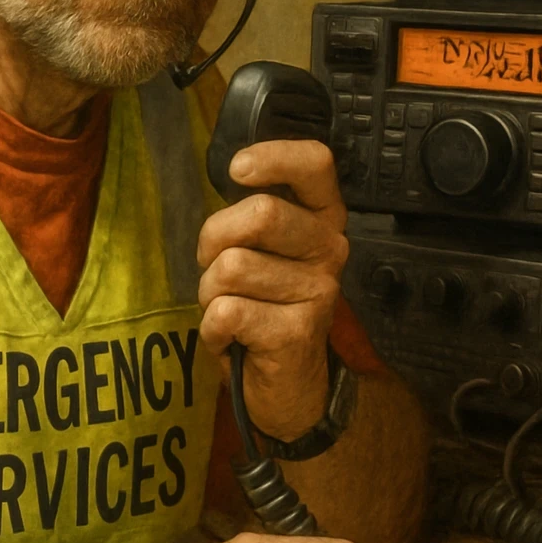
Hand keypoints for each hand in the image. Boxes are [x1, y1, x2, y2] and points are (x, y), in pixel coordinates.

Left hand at [196, 138, 348, 439]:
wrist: (288, 384)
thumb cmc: (264, 304)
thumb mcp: (261, 249)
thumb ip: (252, 211)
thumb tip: (234, 172)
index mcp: (322, 218)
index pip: (315, 163)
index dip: (273, 157)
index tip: (238, 171)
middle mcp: (330, 248)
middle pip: (261, 212)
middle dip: (215, 239)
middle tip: (217, 267)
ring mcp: (318, 291)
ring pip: (231, 266)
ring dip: (211, 291)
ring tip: (232, 309)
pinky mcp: (297, 332)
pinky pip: (225, 311)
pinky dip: (211, 327)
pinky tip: (231, 337)